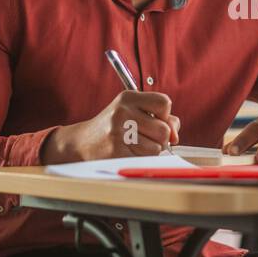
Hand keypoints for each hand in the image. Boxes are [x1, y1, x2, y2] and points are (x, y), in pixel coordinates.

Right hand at [41, 90, 180, 163]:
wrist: (82, 143)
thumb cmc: (113, 127)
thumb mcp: (133, 112)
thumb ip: (161, 118)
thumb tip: (175, 133)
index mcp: (128, 97)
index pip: (164, 102)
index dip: (164, 115)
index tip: (155, 119)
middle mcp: (123, 112)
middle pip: (164, 129)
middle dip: (159, 138)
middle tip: (143, 136)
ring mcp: (119, 132)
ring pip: (157, 147)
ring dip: (150, 150)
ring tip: (133, 145)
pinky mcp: (117, 152)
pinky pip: (145, 158)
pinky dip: (141, 158)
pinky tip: (128, 152)